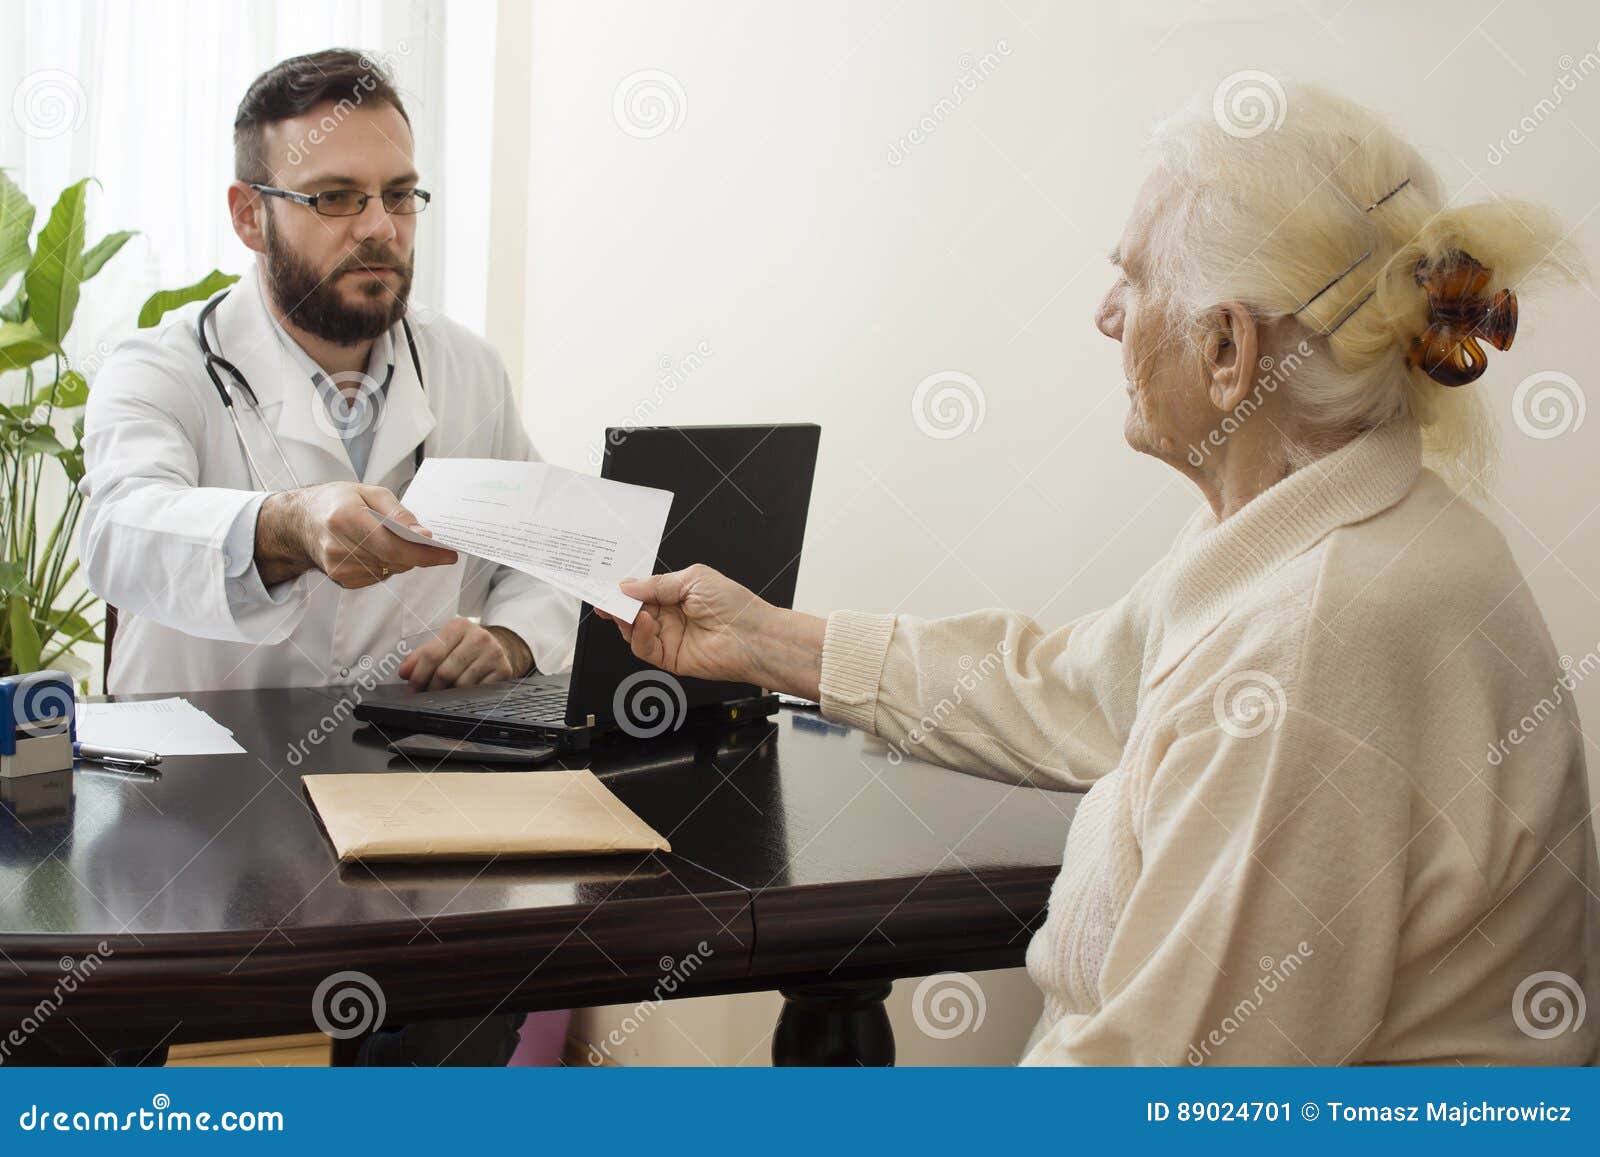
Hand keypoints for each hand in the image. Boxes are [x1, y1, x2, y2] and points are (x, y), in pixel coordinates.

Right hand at [256, 482, 457, 587]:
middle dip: (420, 554)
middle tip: (439, 548)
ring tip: (401, 541)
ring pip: (390, 570)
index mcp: (344, 518)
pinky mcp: (342, 580)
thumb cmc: (336, 501)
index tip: (447, 553)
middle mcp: (338, 547)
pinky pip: (380, 576)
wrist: (301, 522)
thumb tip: (422, 533)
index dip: (422, 552)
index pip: (391, 545)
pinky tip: (379, 550)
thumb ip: (397, 511)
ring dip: (403, 559)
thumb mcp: (368, 492)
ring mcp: (338, 568)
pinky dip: (388, 564)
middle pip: (394, 560)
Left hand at [396, 618, 531, 689]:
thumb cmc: (465, 646)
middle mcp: (479, 637)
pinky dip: (466, 695)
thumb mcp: (444, 642)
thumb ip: (422, 655)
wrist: (499, 646)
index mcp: (459, 626)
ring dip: (448, 693)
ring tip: (444, 692)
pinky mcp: (503, 670)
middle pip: (445, 671)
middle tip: (425, 693)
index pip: (432, 654)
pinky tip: (462, 692)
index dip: (418, 674)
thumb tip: (405, 672)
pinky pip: (478, 691)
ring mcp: (493, 654)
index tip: (411, 687)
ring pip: (461, 684)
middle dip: (431, 687)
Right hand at [600, 564, 825, 699]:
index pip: (640, 592)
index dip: (622, 590)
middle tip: (604, 599)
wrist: (752, 635)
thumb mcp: (693, 580)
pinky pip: (644, 648)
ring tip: (628, 610)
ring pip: (633, 631)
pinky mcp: (669, 658)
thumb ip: (657, 584)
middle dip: (616, 605)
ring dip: (626, 620)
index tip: (603, 587)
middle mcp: (670, 616)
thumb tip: (627, 586)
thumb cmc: (733, 604)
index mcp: (675, 594)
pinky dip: (639, 635)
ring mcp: (668, 638)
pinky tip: (644, 622)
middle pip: (632, 612)